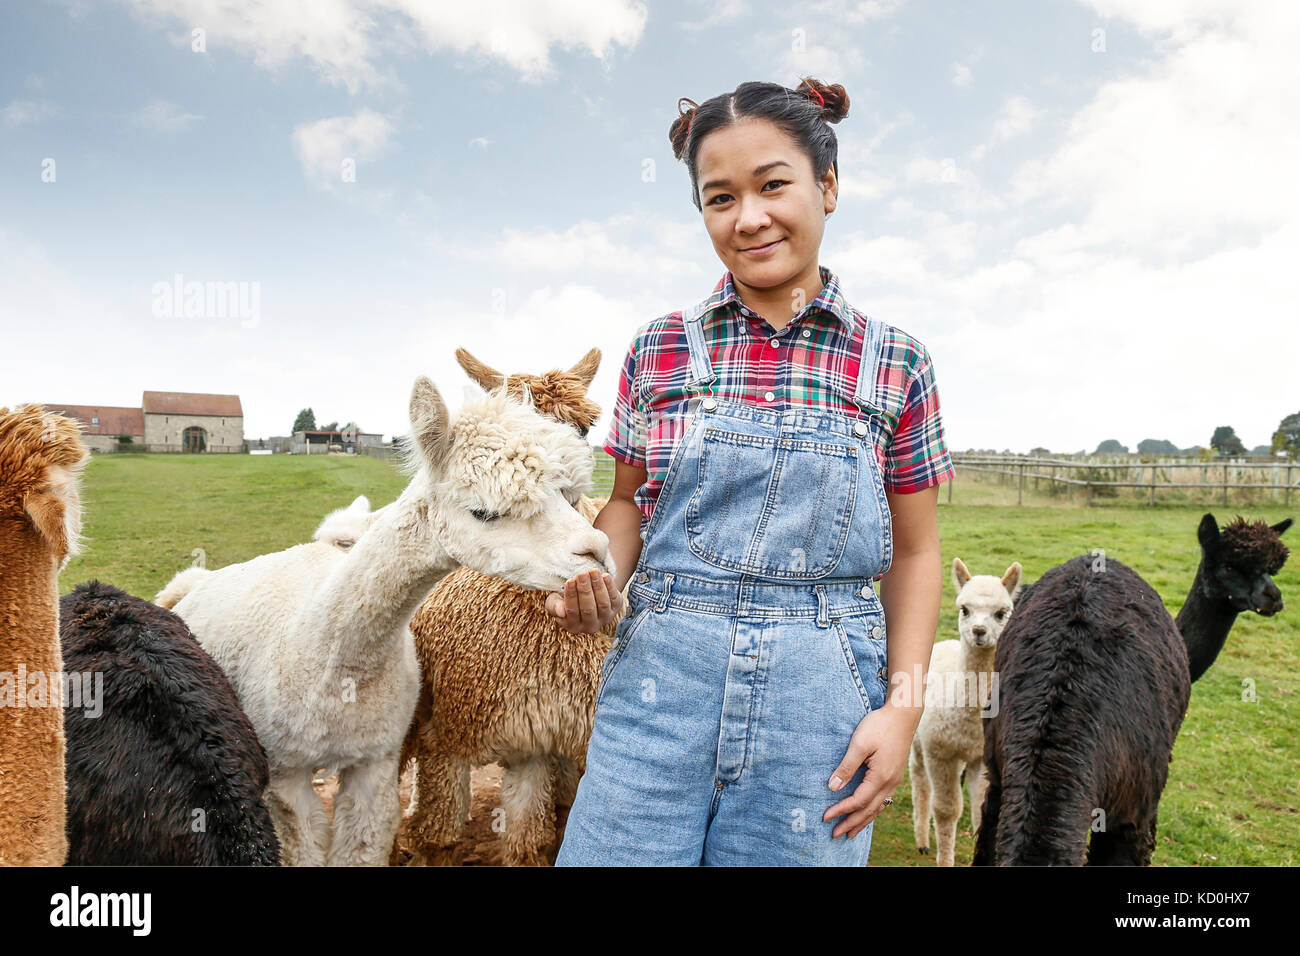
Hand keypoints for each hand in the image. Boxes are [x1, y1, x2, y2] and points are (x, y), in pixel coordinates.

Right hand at [546, 569, 622, 633]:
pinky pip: (615, 598)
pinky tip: (604, 575)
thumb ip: (554, 606)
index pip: (572, 612)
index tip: (570, 580)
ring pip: (602, 603)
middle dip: (585, 590)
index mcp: (573, 626)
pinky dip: (610, 586)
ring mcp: (605, 618)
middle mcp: (590, 626)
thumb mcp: (555, 601)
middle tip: (582, 574)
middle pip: (588, 609)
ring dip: (598, 586)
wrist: (584, 594)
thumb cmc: (565, 599)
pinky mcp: (616, 608)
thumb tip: (561, 611)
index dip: (571, 596)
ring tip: (593, 571)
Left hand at [823, 703, 918, 838]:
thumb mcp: (859, 744)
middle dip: (851, 823)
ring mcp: (894, 780)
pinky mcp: (894, 775)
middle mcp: (890, 783)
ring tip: (851, 833)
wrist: (903, 714)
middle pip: (869, 810)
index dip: (841, 810)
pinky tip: (867, 813)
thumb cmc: (880, 725)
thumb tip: (833, 787)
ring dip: (863, 821)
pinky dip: (872, 811)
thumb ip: (846, 767)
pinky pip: (883, 800)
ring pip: (878, 808)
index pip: (858, 801)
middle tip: (835, 835)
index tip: (825, 817)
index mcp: (881, 777)